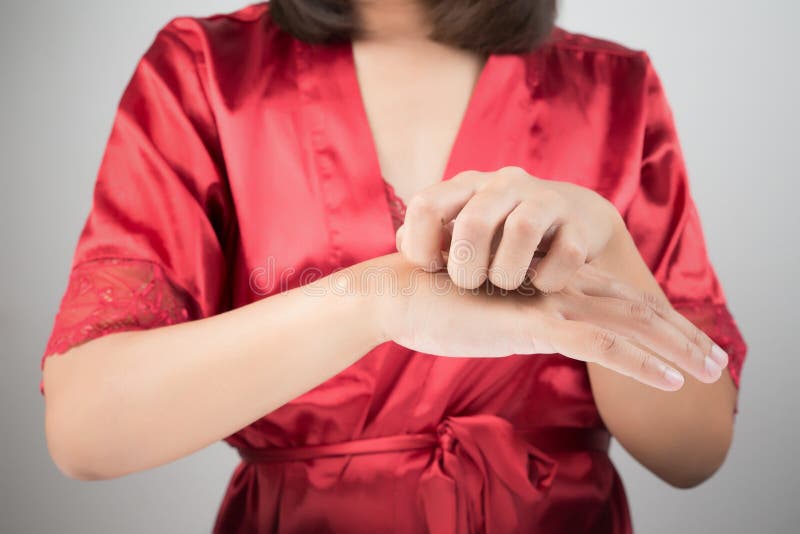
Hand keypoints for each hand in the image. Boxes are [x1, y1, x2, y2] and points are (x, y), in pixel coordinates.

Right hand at [363, 253, 727, 391]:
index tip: (682, 345)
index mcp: (550, 283)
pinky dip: (640, 363)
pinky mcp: (534, 322)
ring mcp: (549, 302)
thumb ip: (522, 319)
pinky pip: (600, 346)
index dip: (655, 322)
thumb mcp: (491, 314)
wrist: (397, 291)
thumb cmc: (437, 303)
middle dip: (680, 335)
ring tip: (710, 372)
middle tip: (716, 361)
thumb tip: (541, 333)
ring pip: (630, 325)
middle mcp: (558, 286)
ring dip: (676, 349)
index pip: (617, 300)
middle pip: (635, 308)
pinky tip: (670, 379)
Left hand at [395, 166, 622, 291]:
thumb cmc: (500, 234)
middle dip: (466, 267)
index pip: (426, 205)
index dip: (420, 245)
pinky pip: (566, 253)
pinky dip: (549, 279)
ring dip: (507, 272)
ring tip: (504, 285)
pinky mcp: (579, 223)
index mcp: (466, 186)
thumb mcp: (461, 229)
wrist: (570, 219)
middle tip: (469, 285)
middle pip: (474, 222)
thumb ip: (428, 238)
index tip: (432, 268)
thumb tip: (403, 246)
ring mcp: (544, 199)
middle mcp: (503, 184)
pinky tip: (541, 285)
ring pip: (523, 231)